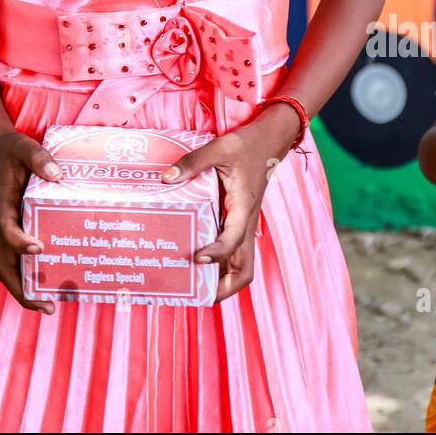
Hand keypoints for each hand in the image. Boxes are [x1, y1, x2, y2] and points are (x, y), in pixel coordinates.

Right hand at [0, 129, 63, 314]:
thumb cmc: (10, 149)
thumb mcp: (23, 146)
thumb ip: (38, 157)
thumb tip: (57, 174)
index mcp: (2, 206)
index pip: (6, 230)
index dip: (19, 242)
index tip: (38, 248)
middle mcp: (4, 224)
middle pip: (5, 265)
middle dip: (23, 289)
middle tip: (47, 306)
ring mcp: (10, 230)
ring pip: (11, 268)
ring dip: (27, 290)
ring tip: (51, 305)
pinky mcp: (17, 230)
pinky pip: (21, 259)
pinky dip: (33, 275)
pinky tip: (55, 281)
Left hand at [159, 115, 293, 301]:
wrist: (269, 141)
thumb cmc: (246, 145)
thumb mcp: (219, 148)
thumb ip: (192, 162)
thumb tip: (166, 178)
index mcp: (244, 207)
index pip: (234, 240)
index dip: (217, 253)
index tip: (197, 259)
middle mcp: (247, 223)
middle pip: (245, 270)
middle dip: (225, 288)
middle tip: (197, 293)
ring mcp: (245, 226)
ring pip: (242, 266)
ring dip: (224, 282)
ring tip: (195, 289)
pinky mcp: (240, 223)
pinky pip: (235, 253)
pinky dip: (221, 266)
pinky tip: (198, 266)